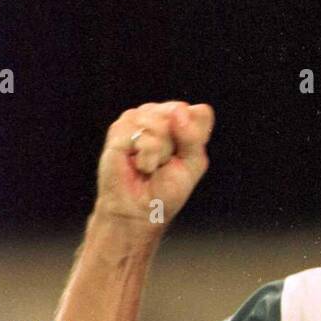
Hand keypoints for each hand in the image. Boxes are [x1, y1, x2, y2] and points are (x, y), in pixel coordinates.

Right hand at [94, 100, 214, 228]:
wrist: (139, 210)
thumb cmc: (166, 191)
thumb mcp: (193, 164)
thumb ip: (193, 136)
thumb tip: (179, 110)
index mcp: (180, 121)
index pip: (200, 113)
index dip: (195, 137)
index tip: (184, 157)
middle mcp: (158, 115)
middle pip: (179, 111)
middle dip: (176, 144)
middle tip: (165, 163)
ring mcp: (137, 119)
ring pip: (161, 122)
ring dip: (160, 152)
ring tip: (151, 166)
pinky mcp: (119, 129)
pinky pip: (144, 136)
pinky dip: (146, 157)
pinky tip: (139, 165)